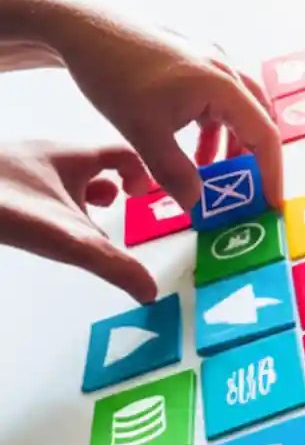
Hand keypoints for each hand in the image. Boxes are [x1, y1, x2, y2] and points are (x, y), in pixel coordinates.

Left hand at [0, 141, 155, 301]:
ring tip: (78, 222)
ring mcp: (15, 165)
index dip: (143, 175)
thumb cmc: (5, 204)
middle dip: (108, 188)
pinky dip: (42, 202)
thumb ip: (114, 265)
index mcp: (73, 156)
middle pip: (90, 164)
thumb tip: (150, 290)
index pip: (124, 153)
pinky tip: (34, 226)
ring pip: (58, 174)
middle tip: (115, 212)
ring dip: (74, 194)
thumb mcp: (70, 239)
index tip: (145, 199)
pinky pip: (28, 186)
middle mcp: (45, 155)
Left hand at [50, 0, 281, 208]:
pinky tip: (195, 145)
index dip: (271, 173)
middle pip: (260, 121)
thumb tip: (195, 204)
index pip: (265, 135)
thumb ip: (173, 172)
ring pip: (240, 110)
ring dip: (233, 144)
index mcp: (222, 85)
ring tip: (214, 171)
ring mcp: (210, 62)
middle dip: (255, 160)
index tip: (270, 202)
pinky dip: (216, 128)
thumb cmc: (113, 71)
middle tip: (247, 190)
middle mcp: (225, 70)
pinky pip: (220, 100)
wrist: (82, 26)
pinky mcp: (194, 62)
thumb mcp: (142, 131)